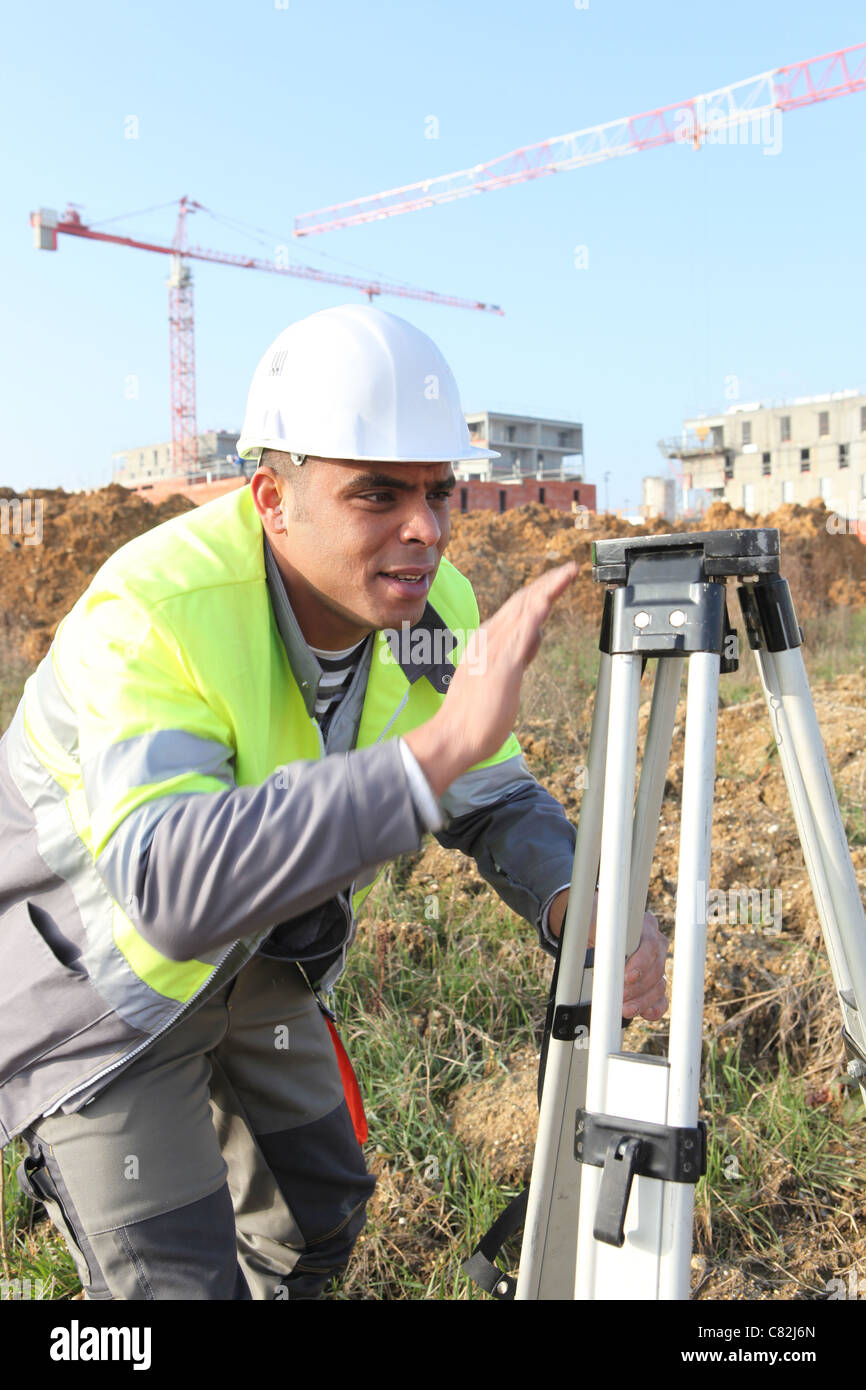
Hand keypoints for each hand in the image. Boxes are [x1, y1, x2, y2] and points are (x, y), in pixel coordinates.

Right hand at [404, 562, 578, 797]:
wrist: (452, 737)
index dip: (536, 595)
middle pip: (522, 602)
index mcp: (486, 643)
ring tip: (569, 572)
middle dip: (547, 584)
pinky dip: (541, 606)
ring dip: (549, 587)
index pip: (515, 611)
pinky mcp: (504, 661)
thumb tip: (530, 644)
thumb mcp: (497, 682)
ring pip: (526, 607)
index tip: (554, 585)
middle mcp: (489, 638)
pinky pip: (526, 626)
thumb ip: (513, 660)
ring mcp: (496, 647)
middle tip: (569, 569)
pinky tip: (553, 593)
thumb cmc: (470, 718)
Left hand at [548, 889, 668, 1022]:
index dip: (641, 962)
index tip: (628, 976)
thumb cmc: (597, 924)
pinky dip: (653, 1008)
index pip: (650, 945)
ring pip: (658, 986)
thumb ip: (602, 935)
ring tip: (625, 1008)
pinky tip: (644, 1014)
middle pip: (655, 969)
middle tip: (620, 995)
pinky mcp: (654, 983)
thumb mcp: (595, 924)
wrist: (596, 929)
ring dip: (641, 1000)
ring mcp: (657, 964)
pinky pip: (661, 999)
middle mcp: (656, 944)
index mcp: (646, 926)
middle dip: (637, 987)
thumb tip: (601, 952)